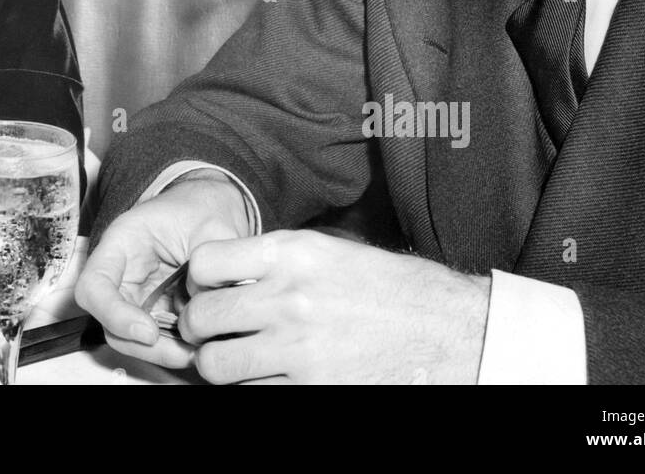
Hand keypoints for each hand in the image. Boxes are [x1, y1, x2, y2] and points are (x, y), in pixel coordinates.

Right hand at [74, 171, 252, 370]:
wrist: (212, 208)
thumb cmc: (202, 208)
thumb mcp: (211, 226)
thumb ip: (209, 264)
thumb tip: (204, 304)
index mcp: (122, 241)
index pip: (94, 286)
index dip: (114, 315)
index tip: (149, 332)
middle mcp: (123, 273)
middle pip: (110, 323)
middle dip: (146, 346)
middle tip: (185, 351)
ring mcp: (138, 296)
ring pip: (133, 339)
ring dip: (164, 351)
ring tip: (199, 347)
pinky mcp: (157, 311)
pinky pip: (158, 339)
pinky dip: (177, 347)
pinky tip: (202, 342)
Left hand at [176, 230, 489, 383]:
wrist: (448, 331)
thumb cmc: (390, 288)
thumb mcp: (330, 251)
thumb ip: (275, 260)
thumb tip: (225, 272)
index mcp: (291, 254)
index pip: (204, 264)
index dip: (196, 280)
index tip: (206, 288)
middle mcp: (288, 298)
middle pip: (201, 317)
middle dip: (197, 327)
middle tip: (209, 330)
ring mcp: (298, 348)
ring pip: (216, 365)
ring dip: (219, 363)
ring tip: (235, 357)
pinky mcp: (311, 388)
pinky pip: (252, 392)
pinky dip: (251, 386)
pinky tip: (267, 375)